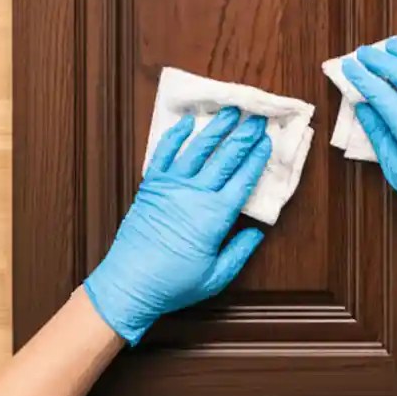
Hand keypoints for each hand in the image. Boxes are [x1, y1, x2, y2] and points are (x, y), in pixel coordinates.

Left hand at [84, 108, 271, 344]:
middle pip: (225, 158)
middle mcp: (194, 195)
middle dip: (243, 136)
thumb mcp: (216, 277)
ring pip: (198, 149)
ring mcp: (170, 187)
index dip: (257, 158)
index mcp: (214, 217)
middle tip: (256, 118)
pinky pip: (164, 154)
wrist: (129, 284)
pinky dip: (175, 136)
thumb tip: (257, 231)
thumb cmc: (173, 284)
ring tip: (229, 111)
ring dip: (215, 128)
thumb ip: (240, 252)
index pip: (243, 179)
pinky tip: (186, 122)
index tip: (267, 141)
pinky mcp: (151, 186)